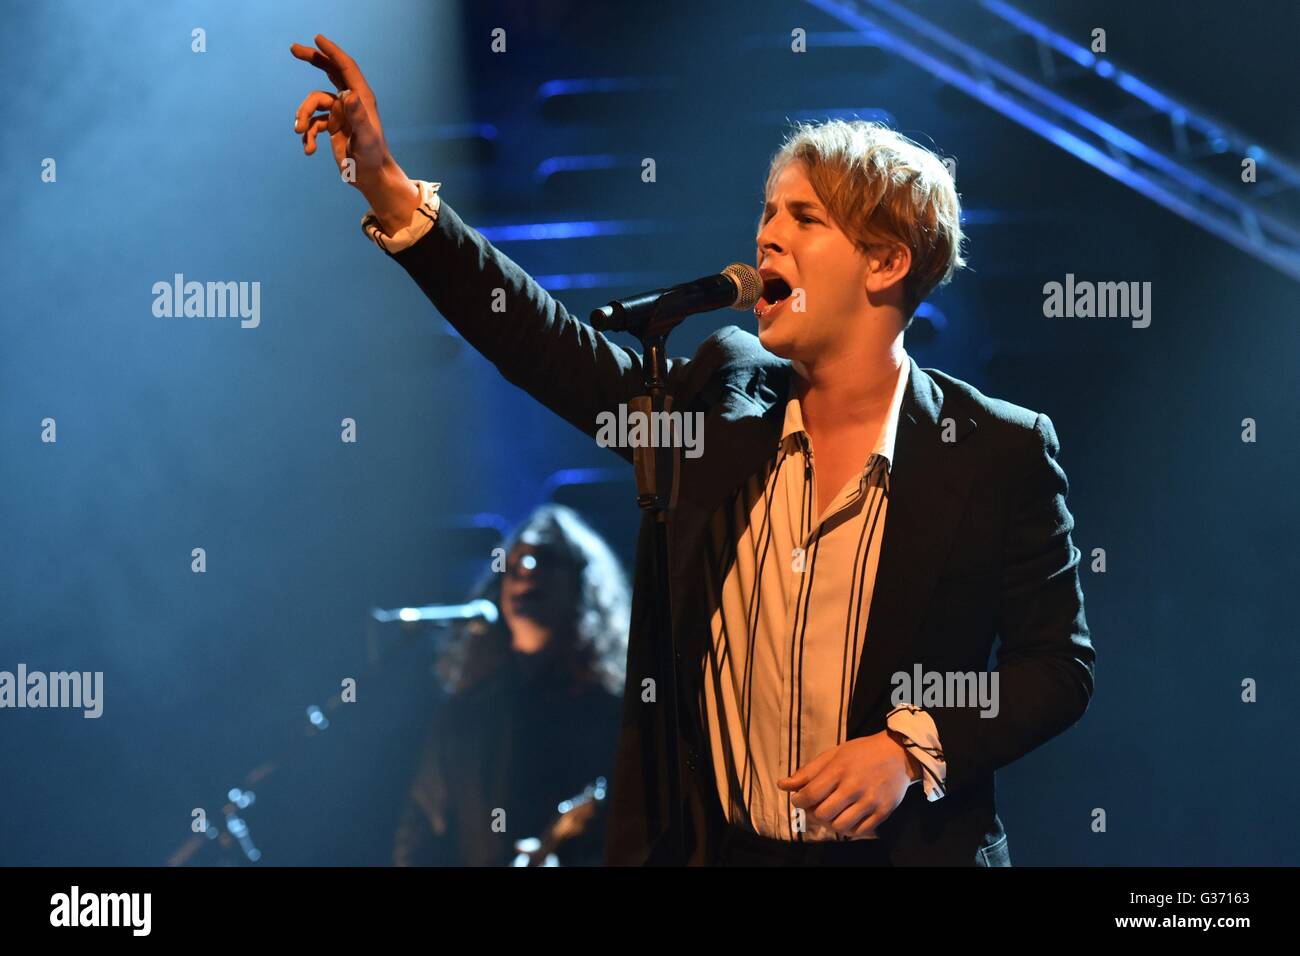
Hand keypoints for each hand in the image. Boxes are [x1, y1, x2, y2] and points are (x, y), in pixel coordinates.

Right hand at [290, 34, 388, 175]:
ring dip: (303, 116)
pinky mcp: (332, 126)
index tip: (317, 38)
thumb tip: (347, 94)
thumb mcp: (365, 137)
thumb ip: (357, 116)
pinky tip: (309, 150)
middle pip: (330, 72)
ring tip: (300, 132)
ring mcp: (340, 113)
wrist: (370, 177)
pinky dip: (307, 135)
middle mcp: (350, 101)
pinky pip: (313, 123)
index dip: (332, 52)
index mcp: (361, 98)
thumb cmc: (372, 157)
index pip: (346, 68)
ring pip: (314, 103)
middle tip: (293, 48)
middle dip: (313, 59)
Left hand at [776, 731, 917, 838]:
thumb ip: (808, 771)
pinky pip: (858, 831)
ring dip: (830, 822)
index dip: (799, 801)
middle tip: (815, 806)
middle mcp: (854, 786)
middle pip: (823, 814)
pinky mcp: (882, 812)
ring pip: (839, 826)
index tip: (799, 799)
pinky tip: (846, 817)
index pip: (810, 795)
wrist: (899, 754)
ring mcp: (870, 801)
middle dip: (813, 812)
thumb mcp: (834, 754)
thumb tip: (783, 785)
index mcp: (839, 769)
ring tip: (831, 812)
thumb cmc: (862, 752)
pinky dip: (848, 828)